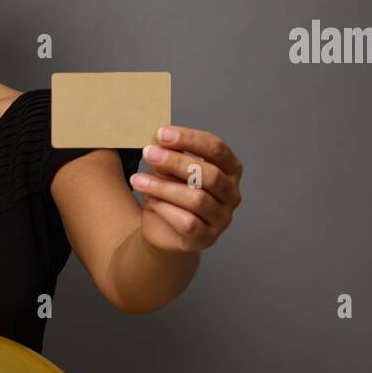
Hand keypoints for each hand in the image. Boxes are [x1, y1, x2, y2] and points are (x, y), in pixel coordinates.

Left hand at [129, 126, 242, 253]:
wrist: (162, 228)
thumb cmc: (171, 192)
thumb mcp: (167, 169)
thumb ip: (169, 155)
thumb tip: (161, 142)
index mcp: (229, 169)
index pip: (216, 148)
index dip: (189, 139)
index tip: (162, 134)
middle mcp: (232, 193)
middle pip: (209, 174)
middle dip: (176, 162)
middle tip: (149, 153)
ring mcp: (222, 218)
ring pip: (197, 199)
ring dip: (163, 187)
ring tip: (139, 180)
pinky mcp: (207, 238)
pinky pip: (188, 222)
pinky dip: (166, 209)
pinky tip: (151, 201)